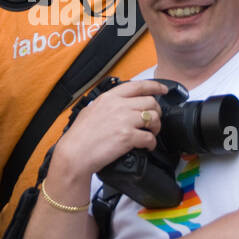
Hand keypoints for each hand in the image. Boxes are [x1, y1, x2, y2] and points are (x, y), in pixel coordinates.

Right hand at [53, 79, 167, 181]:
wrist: (74, 153)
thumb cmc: (79, 136)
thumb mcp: (90, 111)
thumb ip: (106, 105)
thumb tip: (116, 107)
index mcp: (110, 97)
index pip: (138, 85)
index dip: (155, 87)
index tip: (163, 90)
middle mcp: (119, 106)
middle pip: (150, 102)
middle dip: (157, 112)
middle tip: (154, 121)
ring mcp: (124, 120)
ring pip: (154, 118)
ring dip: (156, 127)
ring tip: (151, 134)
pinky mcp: (128, 137)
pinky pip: (150, 138)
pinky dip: (152, 143)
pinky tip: (147, 147)